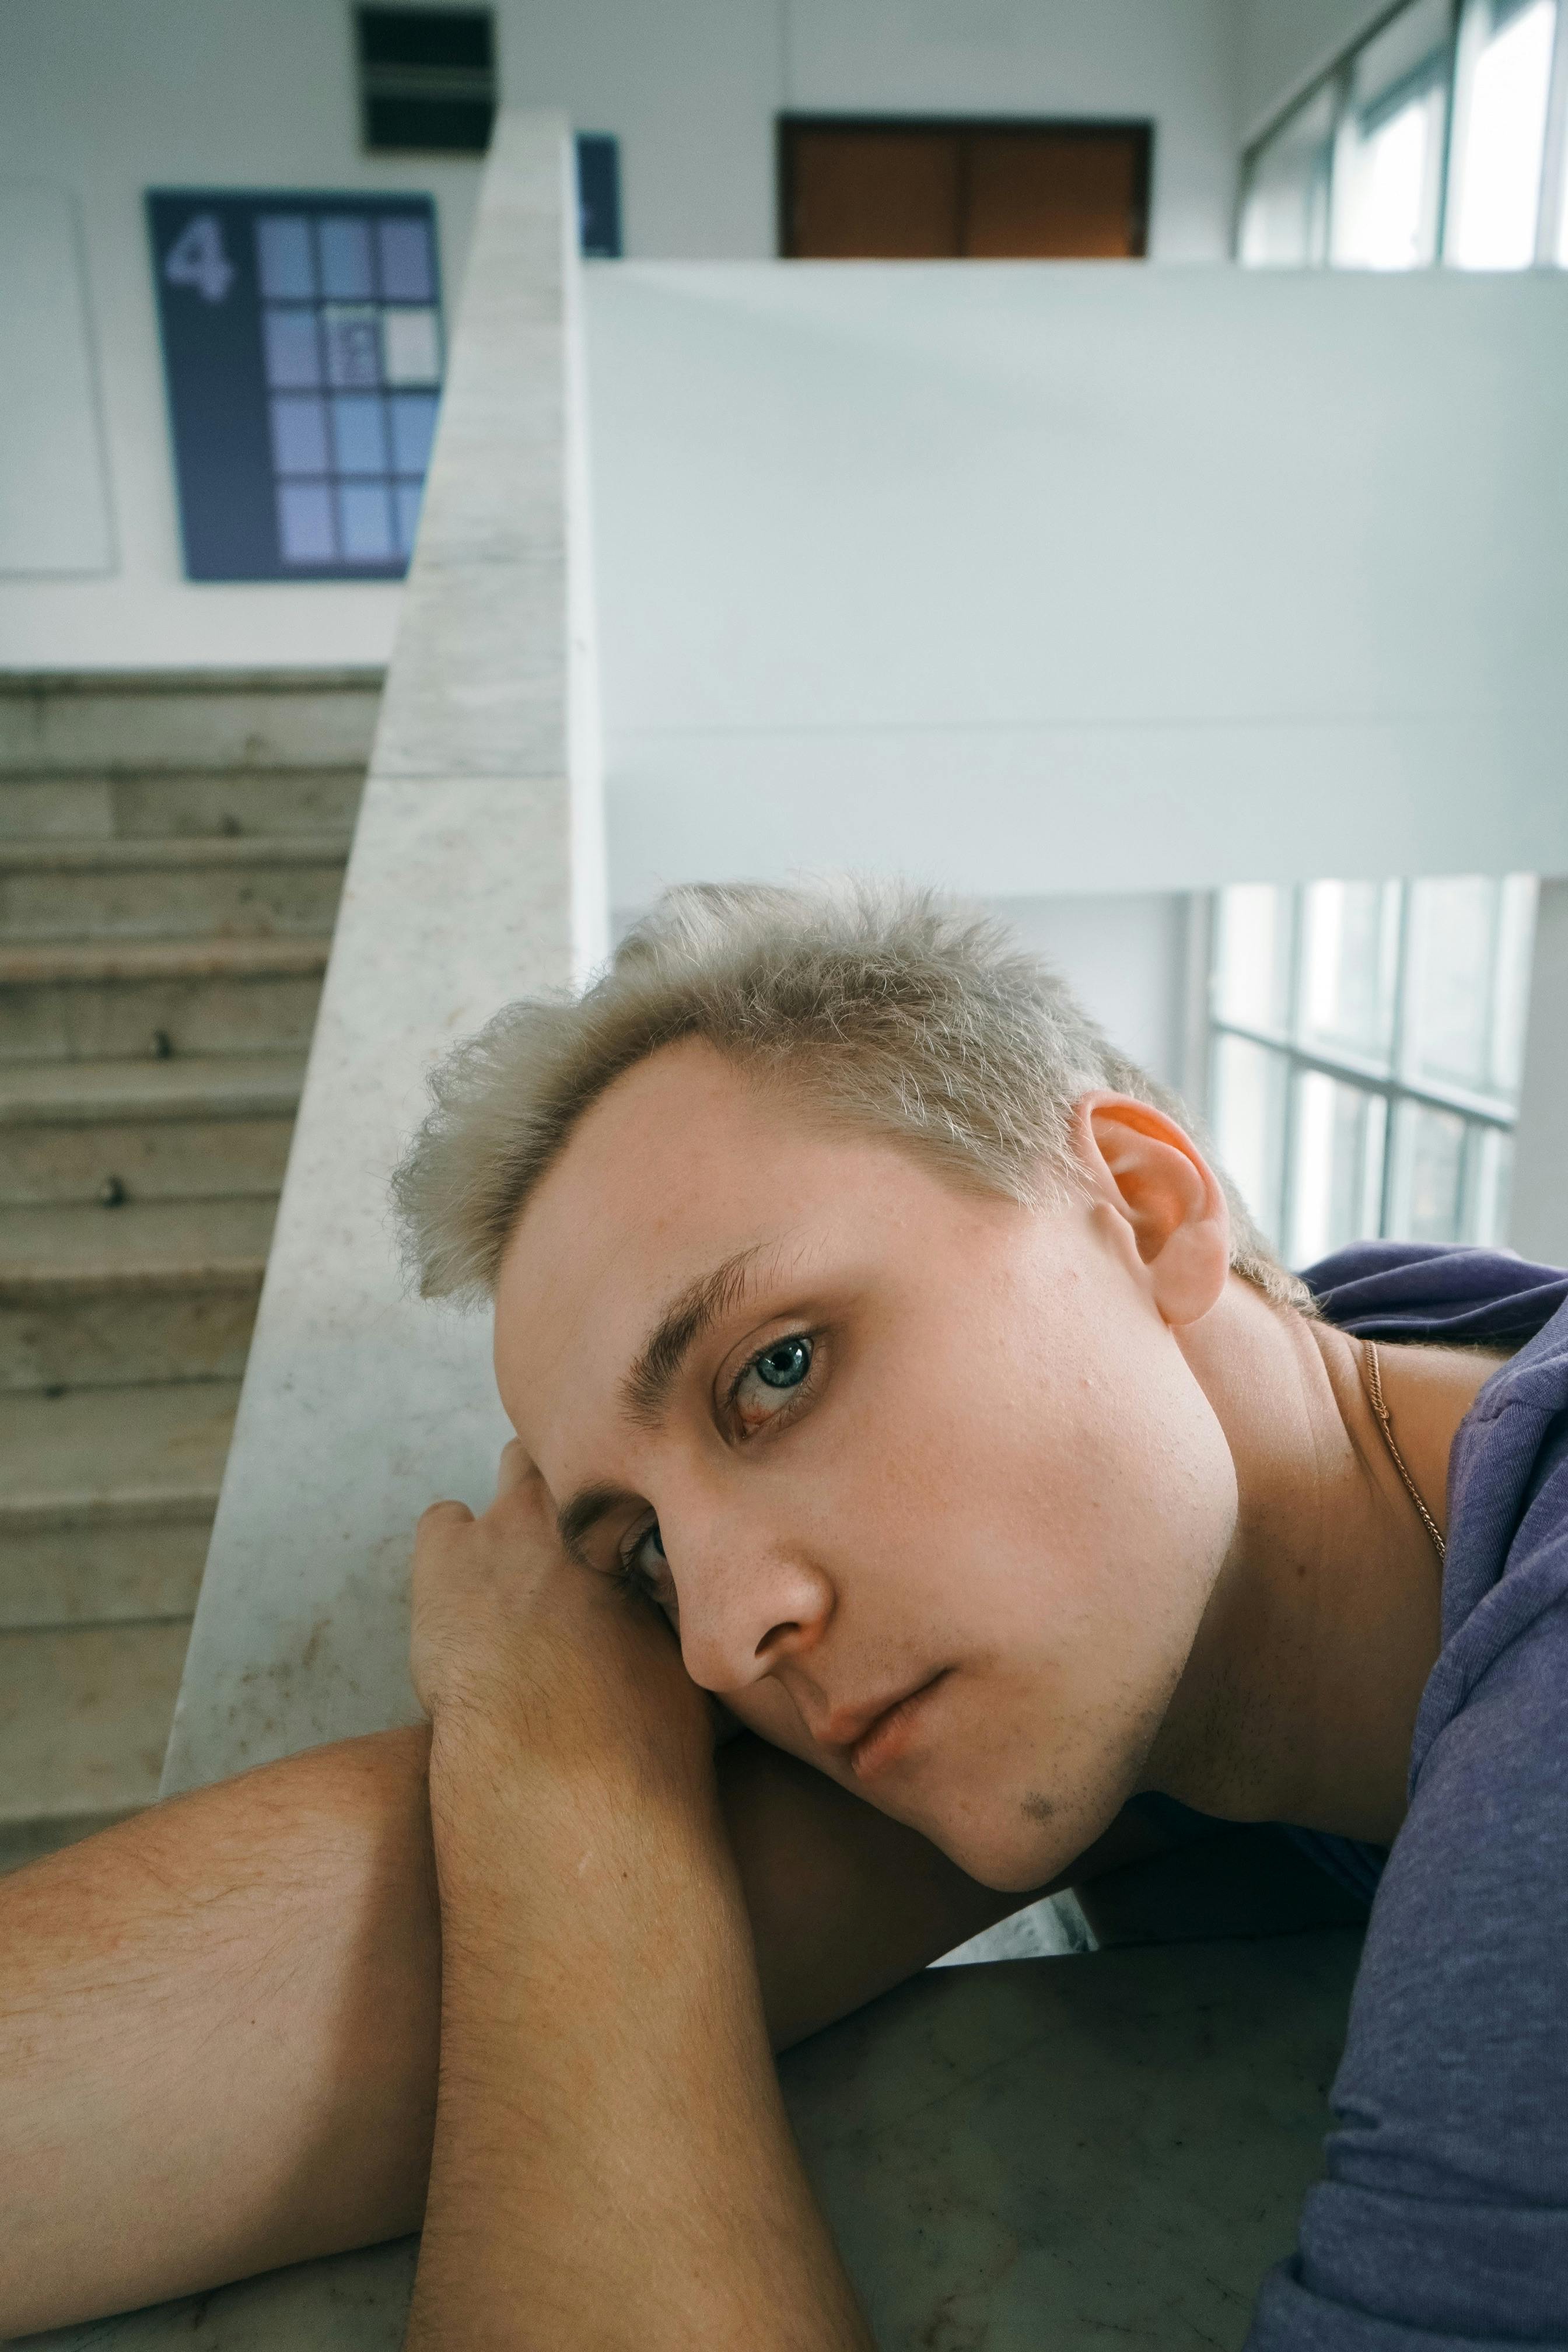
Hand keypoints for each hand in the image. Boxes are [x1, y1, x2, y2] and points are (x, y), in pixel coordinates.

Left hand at [409, 1442, 713, 1804]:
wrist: (559, 1762)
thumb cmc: (646, 1724)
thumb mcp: (696, 1659)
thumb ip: (703, 1614)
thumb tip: (731, 1617)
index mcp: (646, 1519)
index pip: (650, 1460)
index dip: (644, 1486)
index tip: (642, 1511)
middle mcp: (582, 1501)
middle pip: (589, 1447)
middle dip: (586, 1477)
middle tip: (587, 1527)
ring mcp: (510, 1518)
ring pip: (515, 1461)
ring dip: (524, 1498)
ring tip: (526, 1555)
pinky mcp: (445, 1554)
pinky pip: (443, 1518)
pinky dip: (453, 1544)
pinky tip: (465, 1588)